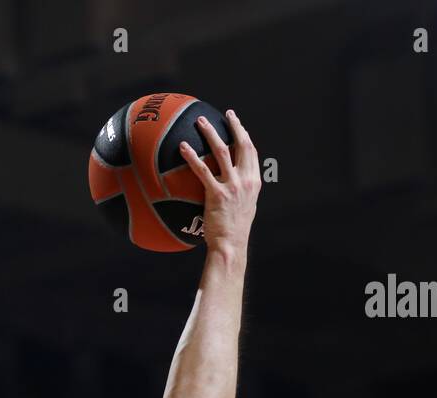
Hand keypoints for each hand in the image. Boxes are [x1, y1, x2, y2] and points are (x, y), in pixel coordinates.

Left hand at [179, 109, 260, 257]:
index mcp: (254, 182)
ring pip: (222, 151)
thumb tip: (230, 182)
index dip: (244, 134)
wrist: (231, 245)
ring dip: (211, 134)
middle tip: (225, 114)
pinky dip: (192, 156)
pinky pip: (202, 170)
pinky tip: (182, 147)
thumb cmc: (234, 230)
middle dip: (234, 126)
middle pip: (242, 145)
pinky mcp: (217, 194)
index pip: (251, 151)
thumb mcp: (245, 207)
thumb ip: (240, 191)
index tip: (236, 122)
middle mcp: (245, 180)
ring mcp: (232, 186)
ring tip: (200, 122)